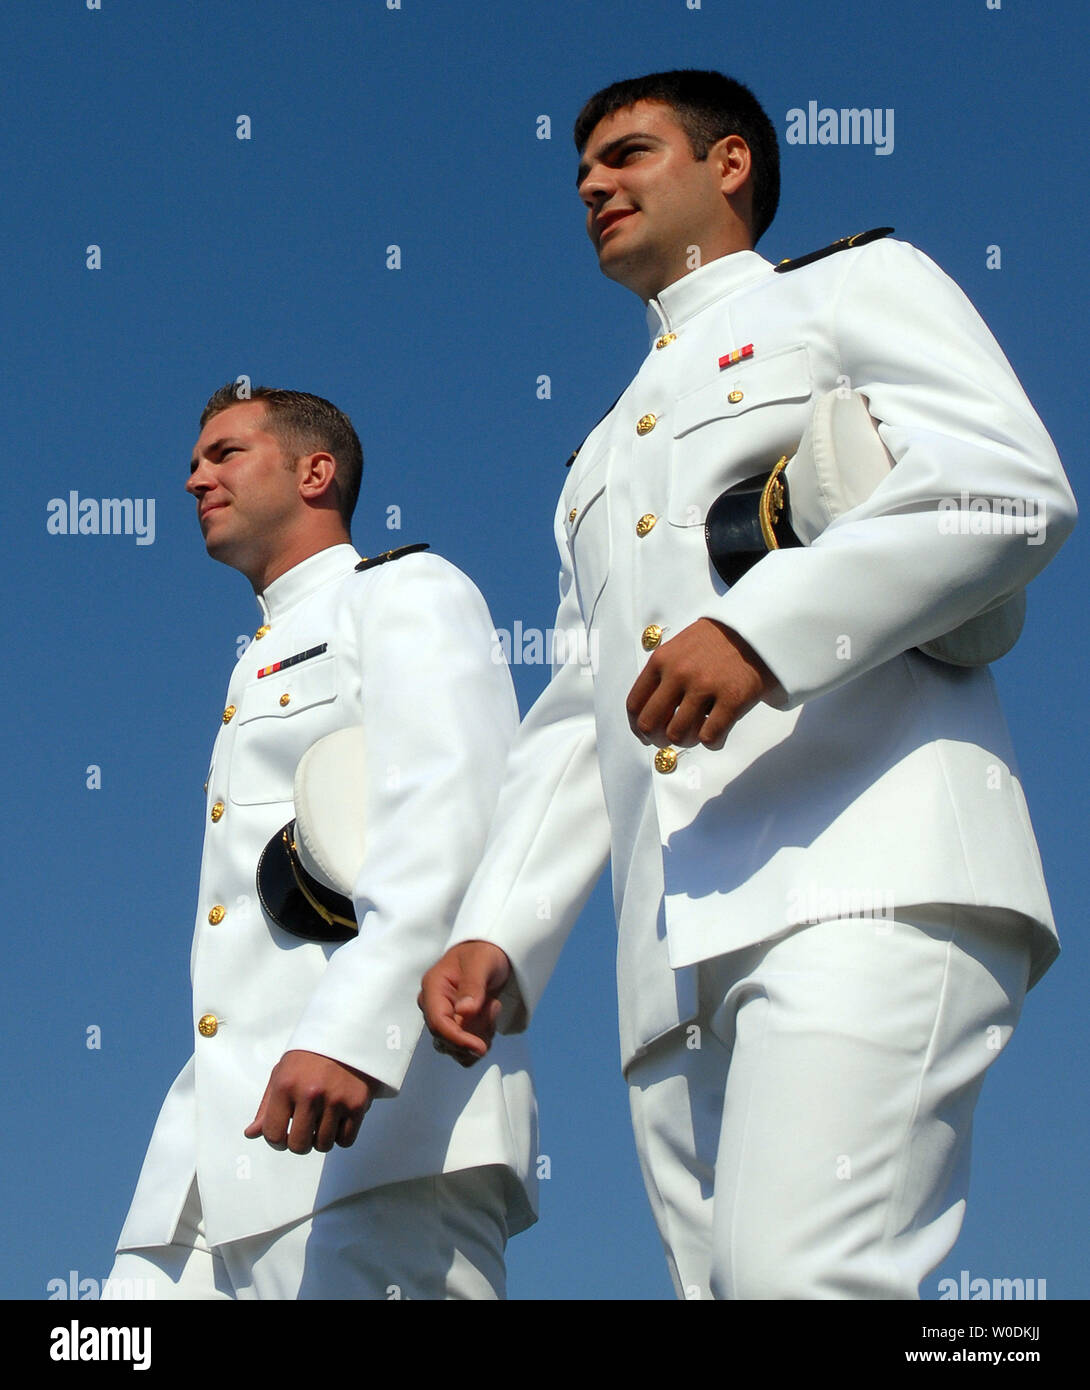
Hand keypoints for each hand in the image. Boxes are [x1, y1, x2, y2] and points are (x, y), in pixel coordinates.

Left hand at [244, 1050, 373, 1153]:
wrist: (347, 1033)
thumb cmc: (310, 1055)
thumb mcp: (282, 1073)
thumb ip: (267, 1106)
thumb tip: (251, 1134)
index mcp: (286, 1085)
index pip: (273, 1135)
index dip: (277, 1140)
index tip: (283, 1135)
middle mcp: (310, 1093)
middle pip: (299, 1145)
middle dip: (300, 1142)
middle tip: (304, 1130)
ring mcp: (336, 1099)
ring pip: (323, 1145)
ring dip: (321, 1138)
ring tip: (322, 1120)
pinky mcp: (358, 1104)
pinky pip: (345, 1140)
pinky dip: (341, 1135)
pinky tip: (338, 1119)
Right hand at [418, 941, 511, 1066]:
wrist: (488, 954)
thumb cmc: (482, 953)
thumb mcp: (481, 963)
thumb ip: (473, 985)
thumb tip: (464, 1012)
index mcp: (433, 988)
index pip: (438, 1023)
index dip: (457, 1039)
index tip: (480, 1048)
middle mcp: (433, 1006)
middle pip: (446, 1040)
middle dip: (474, 1033)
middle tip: (493, 1006)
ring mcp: (443, 1018)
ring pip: (457, 1048)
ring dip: (480, 1036)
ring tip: (492, 1006)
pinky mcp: (454, 1027)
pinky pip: (465, 1048)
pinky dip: (482, 1039)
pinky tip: (489, 1018)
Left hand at [626, 618, 774, 749]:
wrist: (756, 628)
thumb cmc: (715, 643)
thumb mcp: (679, 649)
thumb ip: (662, 676)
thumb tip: (650, 717)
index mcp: (661, 660)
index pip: (635, 705)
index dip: (637, 727)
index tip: (646, 736)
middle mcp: (679, 673)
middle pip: (651, 724)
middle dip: (657, 739)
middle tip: (669, 739)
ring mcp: (705, 686)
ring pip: (678, 734)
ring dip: (685, 741)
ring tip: (695, 734)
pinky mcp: (732, 698)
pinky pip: (710, 737)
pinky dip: (710, 743)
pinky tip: (716, 734)